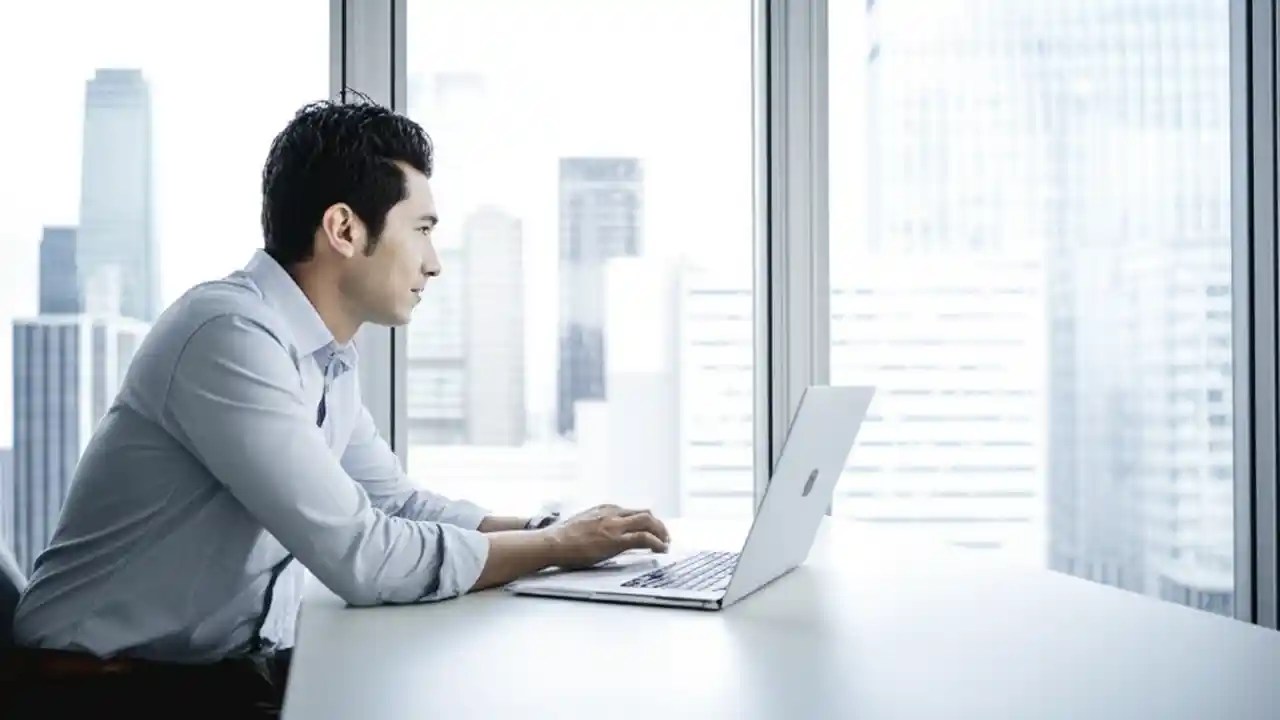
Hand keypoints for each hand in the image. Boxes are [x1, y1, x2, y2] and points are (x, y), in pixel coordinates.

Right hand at [546, 504, 670, 568]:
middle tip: (665, 537)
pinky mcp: (615, 539)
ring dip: (661, 533)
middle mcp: (613, 513)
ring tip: (665, 544)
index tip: (652, 530)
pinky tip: (661, 549)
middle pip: (645, 513)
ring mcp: (615, 525)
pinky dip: (657, 542)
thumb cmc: (562, 537)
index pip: (633, 511)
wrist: (553, 542)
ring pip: (648, 522)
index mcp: (605, 508)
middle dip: (658, 525)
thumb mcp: (584, 523)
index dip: (647, 521)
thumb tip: (605, 535)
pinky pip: (643, 538)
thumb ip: (598, 525)